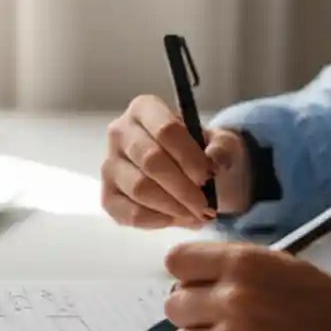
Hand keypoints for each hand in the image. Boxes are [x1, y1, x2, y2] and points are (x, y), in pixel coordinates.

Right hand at [102, 95, 252, 229]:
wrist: (187, 173)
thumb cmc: (200, 152)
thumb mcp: (220, 143)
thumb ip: (222, 148)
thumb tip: (213, 160)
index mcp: (144, 109)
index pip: (165, 130)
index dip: (188, 156)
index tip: (208, 176)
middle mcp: (120, 132)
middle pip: (150, 160)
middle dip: (183, 188)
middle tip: (205, 205)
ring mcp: (110, 165)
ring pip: (139, 189)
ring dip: (173, 207)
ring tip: (196, 215)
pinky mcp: (108, 196)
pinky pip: (130, 213)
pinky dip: (158, 221)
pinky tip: (177, 218)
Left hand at [162, 241, 330, 330]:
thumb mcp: (286, 268)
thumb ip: (238, 269)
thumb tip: (191, 280)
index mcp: (245, 263)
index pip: (177, 262)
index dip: (190, 276)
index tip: (202, 286)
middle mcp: (232, 300)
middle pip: (174, 306)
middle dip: (196, 314)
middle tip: (226, 322)